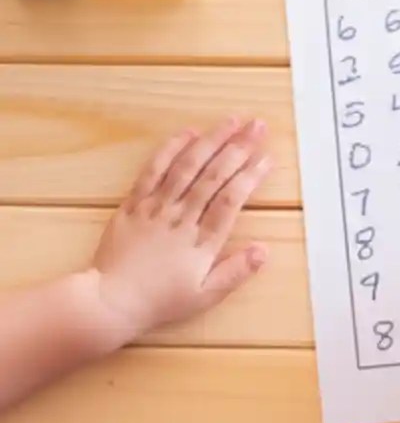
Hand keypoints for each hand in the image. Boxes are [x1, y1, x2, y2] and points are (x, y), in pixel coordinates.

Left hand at [89, 118, 273, 340]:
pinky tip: (188, 133)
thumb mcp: (205, 296)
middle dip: (239, 148)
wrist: (109, 302)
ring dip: (211, 141)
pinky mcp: (134, 204)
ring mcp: (156, 208)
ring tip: (231, 121)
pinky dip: (170, 150)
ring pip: (187, 167)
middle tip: (258, 126)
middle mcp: (181, 219)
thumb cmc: (160, 301)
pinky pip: (152, 172)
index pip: (232, 200)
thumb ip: (236, 272)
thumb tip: (265, 250)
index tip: (268, 158)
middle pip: (214, 176)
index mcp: (202, 242)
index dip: (251, 176)